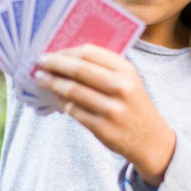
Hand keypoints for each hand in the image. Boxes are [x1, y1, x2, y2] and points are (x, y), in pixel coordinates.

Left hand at [33, 45, 175, 185]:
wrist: (150, 139)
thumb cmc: (134, 104)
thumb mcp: (128, 80)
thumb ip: (104, 67)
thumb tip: (66, 57)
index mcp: (126, 70)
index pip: (90, 52)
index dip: (67, 51)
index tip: (53, 52)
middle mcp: (121, 87)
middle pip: (78, 69)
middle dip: (55, 64)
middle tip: (40, 62)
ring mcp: (111, 109)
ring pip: (72, 91)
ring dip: (53, 83)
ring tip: (41, 78)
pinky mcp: (102, 128)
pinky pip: (74, 110)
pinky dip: (62, 102)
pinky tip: (58, 97)